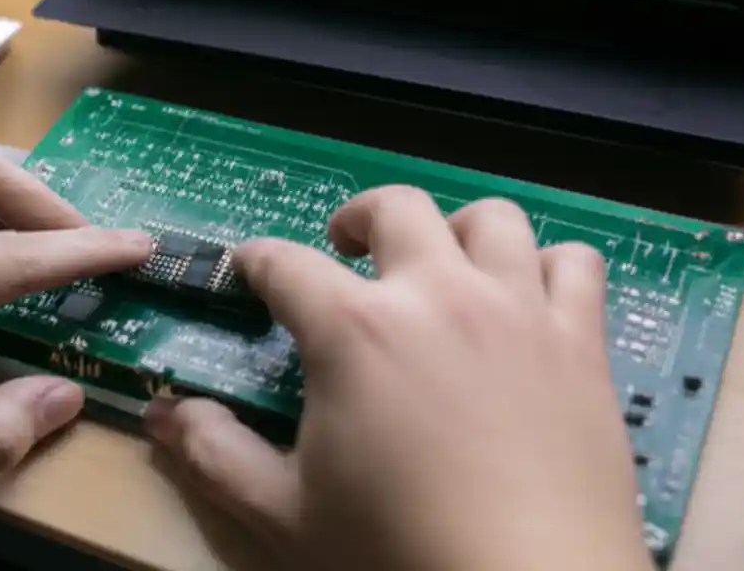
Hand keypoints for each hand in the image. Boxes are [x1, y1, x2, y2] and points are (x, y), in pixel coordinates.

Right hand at [147, 187, 652, 570]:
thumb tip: (163, 413)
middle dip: (357, 218)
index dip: (257, 259)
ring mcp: (518, 309)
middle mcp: (436, 294)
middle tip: (345, 250)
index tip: (251, 268)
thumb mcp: (283, 514)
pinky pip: (575, 264)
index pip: (285, 263)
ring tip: (441, 265)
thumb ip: (215, 454)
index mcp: (353, 330)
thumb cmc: (395, 554)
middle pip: (395, 207)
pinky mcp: (581, 341)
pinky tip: (529, 298)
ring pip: (492, 219)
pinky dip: (548, 267)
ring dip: (456, 230)